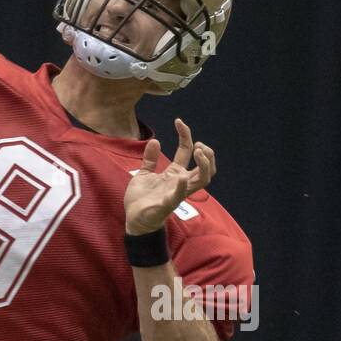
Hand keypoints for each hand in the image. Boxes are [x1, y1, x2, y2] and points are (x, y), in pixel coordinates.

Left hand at [124, 118, 215, 235]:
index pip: (186, 151)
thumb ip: (150, 159)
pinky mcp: (167, 204)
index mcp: (174, 173)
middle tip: (199, 144)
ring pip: (202, 180)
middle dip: (207, 154)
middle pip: (205, 167)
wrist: (133, 219)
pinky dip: (182, 187)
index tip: (179, 121)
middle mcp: (180, 182)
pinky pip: (179, 196)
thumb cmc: (141, 198)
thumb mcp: (143, 173)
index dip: (185, 135)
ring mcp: (176, 193)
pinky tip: (181, 177)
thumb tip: (155, 140)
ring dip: (204, 165)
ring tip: (198, 152)